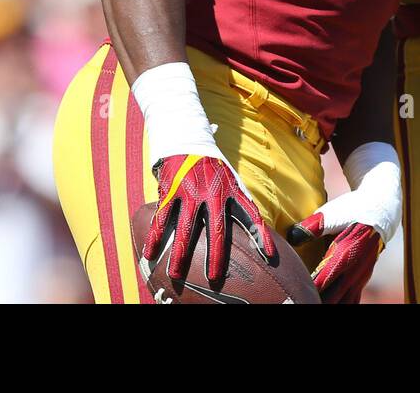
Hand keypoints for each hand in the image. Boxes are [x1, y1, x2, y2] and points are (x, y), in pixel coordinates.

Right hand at [143, 154, 276, 287]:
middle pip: (217, 229)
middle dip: (216, 255)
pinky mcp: (170, 190)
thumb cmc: (213, 169)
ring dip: (180, 253)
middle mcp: (213, 192)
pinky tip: (150, 253)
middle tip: (214, 278)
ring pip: (185, 228)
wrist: (187, 141)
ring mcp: (190, 192)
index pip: (251, 214)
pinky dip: (155, 236)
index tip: (269, 255)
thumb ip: (240, 202)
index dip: (261, 235)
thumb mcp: (231, 180)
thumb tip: (255, 227)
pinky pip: (161, 217)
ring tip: (176, 274)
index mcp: (231, 191)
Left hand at [286, 143, 399, 303]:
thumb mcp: (334, 212)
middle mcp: (355, 270)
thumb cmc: (353, 210)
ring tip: (311, 302)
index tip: (296, 292)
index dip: (309, 290)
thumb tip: (292, 236)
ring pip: (344, 301)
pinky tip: (331, 304)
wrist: (381, 209)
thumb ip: (313, 226)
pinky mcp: (363, 278)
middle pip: (333, 297)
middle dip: (316, 300)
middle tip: (301, 300)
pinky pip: (353, 300)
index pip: (323, 281)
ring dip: (330, 303)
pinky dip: (342, 303)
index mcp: (346, 254)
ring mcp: (361, 277)